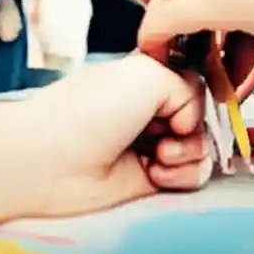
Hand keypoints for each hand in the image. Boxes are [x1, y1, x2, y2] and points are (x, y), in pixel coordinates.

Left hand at [28, 54, 211, 216]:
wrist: (50, 162)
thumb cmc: (91, 111)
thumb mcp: (147, 75)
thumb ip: (188, 87)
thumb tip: (190, 121)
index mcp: (147, 77)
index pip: (195, 82)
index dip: (198, 95)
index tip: (188, 103)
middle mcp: (151, 109)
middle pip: (204, 116)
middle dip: (194, 126)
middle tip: (168, 132)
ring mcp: (153, 145)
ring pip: (202, 147)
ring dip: (189, 152)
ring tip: (158, 156)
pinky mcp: (152, 179)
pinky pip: (192, 176)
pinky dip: (183, 175)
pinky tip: (155, 173)